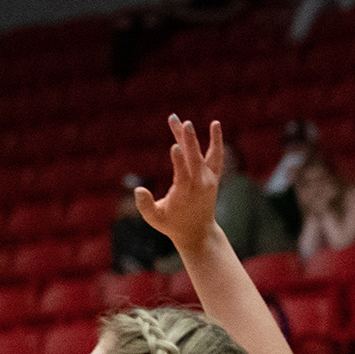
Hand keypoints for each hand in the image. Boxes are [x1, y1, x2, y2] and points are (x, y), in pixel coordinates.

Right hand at [134, 116, 222, 251]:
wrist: (198, 232)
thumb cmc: (172, 224)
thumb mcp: (154, 219)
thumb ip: (145, 205)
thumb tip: (138, 189)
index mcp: (185, 193)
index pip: (183, 173)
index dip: (179, 160)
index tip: (175, 145)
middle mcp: (200, 184)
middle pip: (194, 157)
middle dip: (187, 139)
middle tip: (179, 121)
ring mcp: (209, 179)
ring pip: (202, 153)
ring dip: (195, 137)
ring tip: (186, 122)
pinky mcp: (213, 176)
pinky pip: (217, 155)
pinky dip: (216, 140)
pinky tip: (215, 124)